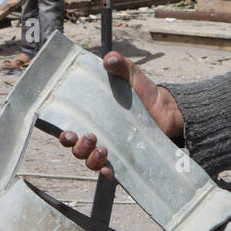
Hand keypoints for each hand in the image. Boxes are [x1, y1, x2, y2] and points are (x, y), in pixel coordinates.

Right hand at [57, 51, 184, 179]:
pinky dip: (106, 172)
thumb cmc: (144, 93)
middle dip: (77, 147)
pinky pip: (110, 170)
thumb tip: (109, 58)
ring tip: (103, 149)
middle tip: (90, 137)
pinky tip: (110, 170)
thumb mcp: (132, 76)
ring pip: (90, 161)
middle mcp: (97, 135)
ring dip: (91, 159)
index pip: (70, 128)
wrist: (166, 109)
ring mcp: (110, 148)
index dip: (64, 134)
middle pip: (76, 149)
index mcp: (93, 117)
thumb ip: (120, 66)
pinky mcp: (124, 158)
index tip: (67, 132)